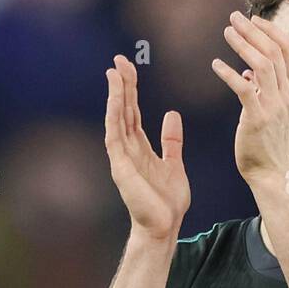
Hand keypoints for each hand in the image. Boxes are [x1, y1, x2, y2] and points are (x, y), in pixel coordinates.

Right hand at [104, 55, 190, 237]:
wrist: (165, 227)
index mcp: (140, 148)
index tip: (129, 68)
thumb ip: (171, 141)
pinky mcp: (121, 167)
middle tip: (119, 60)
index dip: (131, 90)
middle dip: (121, 85)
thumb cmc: (168, 202)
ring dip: (115, 95)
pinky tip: (114, 99)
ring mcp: (122, 157)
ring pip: (117, 119)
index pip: (133, 112)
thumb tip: (171, 114)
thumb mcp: (174, 163)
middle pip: (123, 110)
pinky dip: (114, 116)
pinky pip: (115, 136)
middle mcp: (128, 149)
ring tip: (114, 72)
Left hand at [211, 12, 288, 186]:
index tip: (255, 20)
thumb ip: (262, 91)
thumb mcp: (271, 114)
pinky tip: (215, 65)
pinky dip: (228, 73)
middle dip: (253, 30)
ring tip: (226, 32)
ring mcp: (273, 107)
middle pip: (273, 51)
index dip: (272, 31)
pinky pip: (244, 88)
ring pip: (261, 64)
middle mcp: (286, 96)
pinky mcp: (257, 119)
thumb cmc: (268, 145)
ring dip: (243, 44)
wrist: (272, 174)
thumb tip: (248, 75)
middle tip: (234, 18)